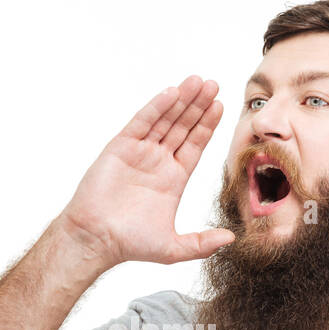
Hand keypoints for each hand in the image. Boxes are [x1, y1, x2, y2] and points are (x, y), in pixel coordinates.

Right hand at [57, 75, 235, 266]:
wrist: (96, 239)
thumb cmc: (130, 244)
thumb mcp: (174, 248)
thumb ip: (202, 242)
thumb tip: (232, 239)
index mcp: (173, 179)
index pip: (195, 145)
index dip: (207, 126)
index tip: (220, 106)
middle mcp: (158, 162)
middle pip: (183, 127)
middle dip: (198, 106)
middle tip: (214, 85)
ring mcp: (139, 152)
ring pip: (165, 120)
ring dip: (182, 100)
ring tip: (198, 81)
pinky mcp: (120, 147)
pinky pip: (142, 122)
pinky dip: (157, 107)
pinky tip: (172, 93)